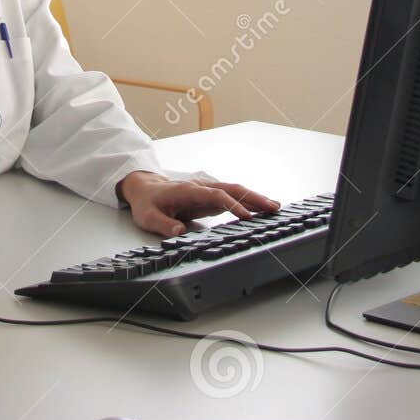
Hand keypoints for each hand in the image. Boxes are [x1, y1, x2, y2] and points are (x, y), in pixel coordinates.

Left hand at [116, 171, 280, 236]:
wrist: (145, 188)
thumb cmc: (147, 203)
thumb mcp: (148, 217)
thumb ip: (163, 225)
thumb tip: (179, 232)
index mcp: (188, 190)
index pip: (216, 196)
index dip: (233, 205)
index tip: (247, 216)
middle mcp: (202, 187)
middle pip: (232, 189)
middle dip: (253, 197)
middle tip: (274, 208)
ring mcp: (207, 191)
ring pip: (235, 191)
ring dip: (254, 198)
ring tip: (275, 207)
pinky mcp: (210, 197)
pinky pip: (232, 197)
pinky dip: (247, 202)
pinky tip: (260, 209)